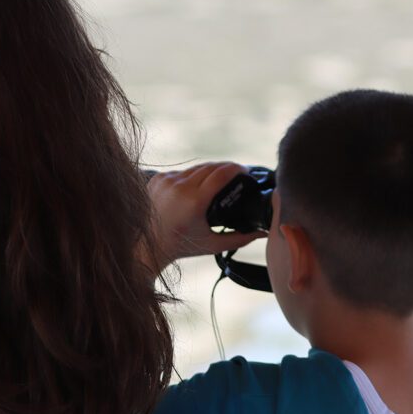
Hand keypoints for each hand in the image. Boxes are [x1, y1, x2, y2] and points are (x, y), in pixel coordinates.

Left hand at [146, 162, 265, 272]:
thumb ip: (240, 239)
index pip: (221, 174)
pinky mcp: (157, 179)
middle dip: (225, 168)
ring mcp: (166, 181)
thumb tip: (264, 233)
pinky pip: (181, 172)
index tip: (245, 170)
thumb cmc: (183, 246)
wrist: (149, 246)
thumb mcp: (213, 244)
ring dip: (209, 170)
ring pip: (195, 167)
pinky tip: (198, 182)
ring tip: (219, 178)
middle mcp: (179, 187)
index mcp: (194, 201)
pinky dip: (191, 176)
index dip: (236, 168)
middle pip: (210, 167)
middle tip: (236, 173)